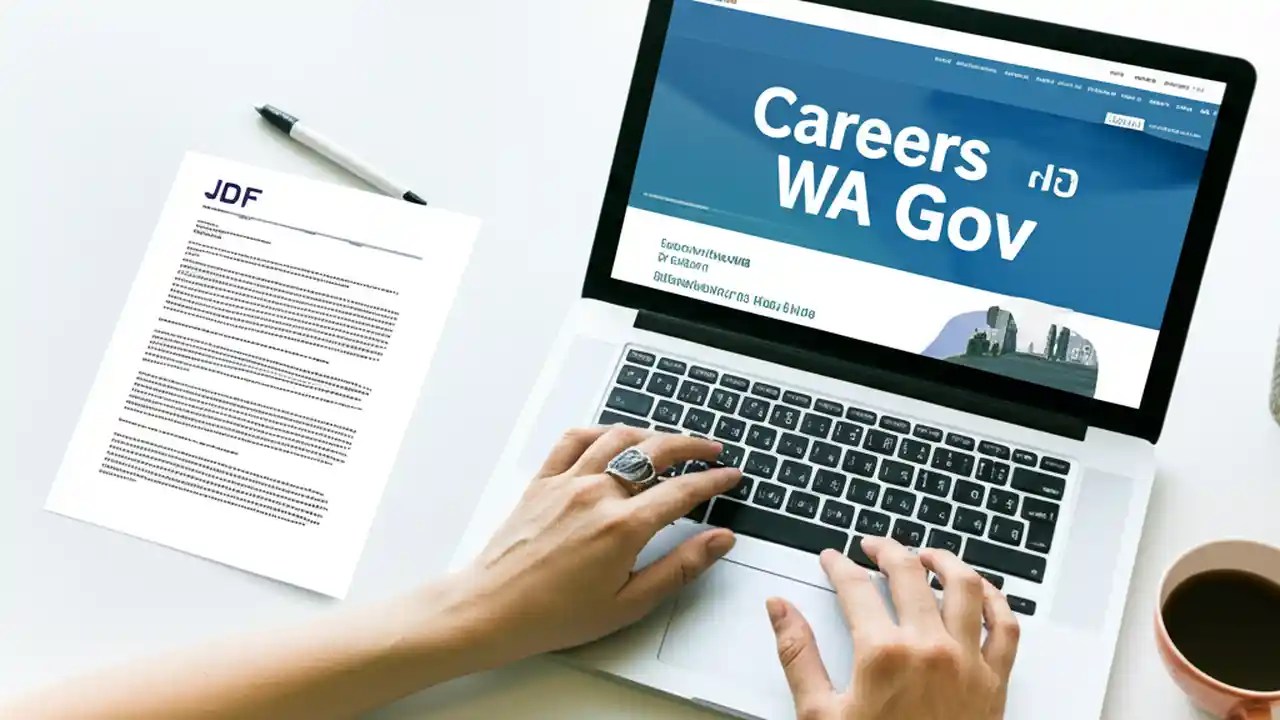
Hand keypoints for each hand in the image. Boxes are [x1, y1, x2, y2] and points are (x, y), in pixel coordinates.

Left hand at [456, 425, 740, 663]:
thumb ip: (680, 566)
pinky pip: (574, 441)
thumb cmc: (554, 615)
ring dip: (650, 433)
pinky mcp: (542, 482)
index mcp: (623, 527)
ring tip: (668, 440)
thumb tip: (719, 540)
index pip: (683, 491)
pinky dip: (599, 432)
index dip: (714, 480)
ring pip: (617, 438)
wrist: (491, 610)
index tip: (730, 476)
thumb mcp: (630, 603)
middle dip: (691, 446)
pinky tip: (611, 437)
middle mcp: (596, 494)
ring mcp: (567, 482)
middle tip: (711, 450)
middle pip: (655, 452)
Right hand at [768, 538, 1019, 719]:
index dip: (839, 565)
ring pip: (965, 586)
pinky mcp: (995, 681)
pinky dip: (997, 600)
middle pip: (909, 572)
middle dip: (887, 550)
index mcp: (883, 654)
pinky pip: (1006, 626)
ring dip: (944, 561)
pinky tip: (982, 591)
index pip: (855, 587)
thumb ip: (797, 654)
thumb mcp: (819, 714)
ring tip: (927, 555)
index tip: (832, 559)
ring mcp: (968, 662)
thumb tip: (779, 609)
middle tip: (873, 546)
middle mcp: (930, 649)